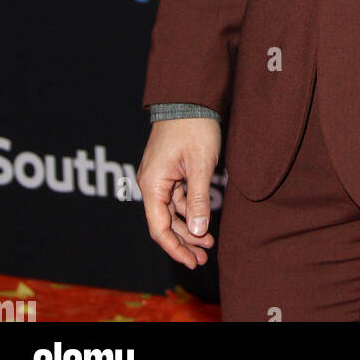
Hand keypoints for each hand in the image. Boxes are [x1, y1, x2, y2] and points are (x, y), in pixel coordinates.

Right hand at [137, 119, 221, 269]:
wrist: (190, 97)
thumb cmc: (194, 128)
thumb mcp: (200, 166)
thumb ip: (198, 199)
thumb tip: (199, 230)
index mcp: (153, 184)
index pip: (159, 228)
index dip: (175, 248)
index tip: (192, 261)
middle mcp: (151, 183)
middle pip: (164, 222)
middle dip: (184, 241)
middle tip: (204, 256)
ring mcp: (159, 176)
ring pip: (171, 211)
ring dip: (188, 227)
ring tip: (208, 242)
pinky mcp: (168, 169)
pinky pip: (176, 197)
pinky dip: (189, 209)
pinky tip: (203, 218)